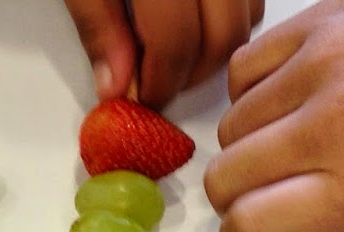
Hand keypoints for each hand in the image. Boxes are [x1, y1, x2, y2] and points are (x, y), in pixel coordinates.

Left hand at [63, 0, 265, 107]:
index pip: (175, 42)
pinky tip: (197, 23)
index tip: (141, 100)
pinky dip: (231, 21)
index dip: (158, 82)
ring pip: (246, 19)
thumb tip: (116, 87)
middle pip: (221, 37)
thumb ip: (98, 25)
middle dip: (189, 74)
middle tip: (156, 83)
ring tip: (175, 53)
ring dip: (215, 50)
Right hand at [205, 0, 343, 231]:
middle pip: (223, 179)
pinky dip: (252, 94)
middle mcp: (326, 126)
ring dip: (247, 147)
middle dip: (237, 202)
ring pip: (229, 123)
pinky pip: (245, 69)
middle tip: (269, 200)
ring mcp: (317, 64)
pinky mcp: (319, 18)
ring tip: (288, 145)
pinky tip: (287, 100)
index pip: (247, 228)